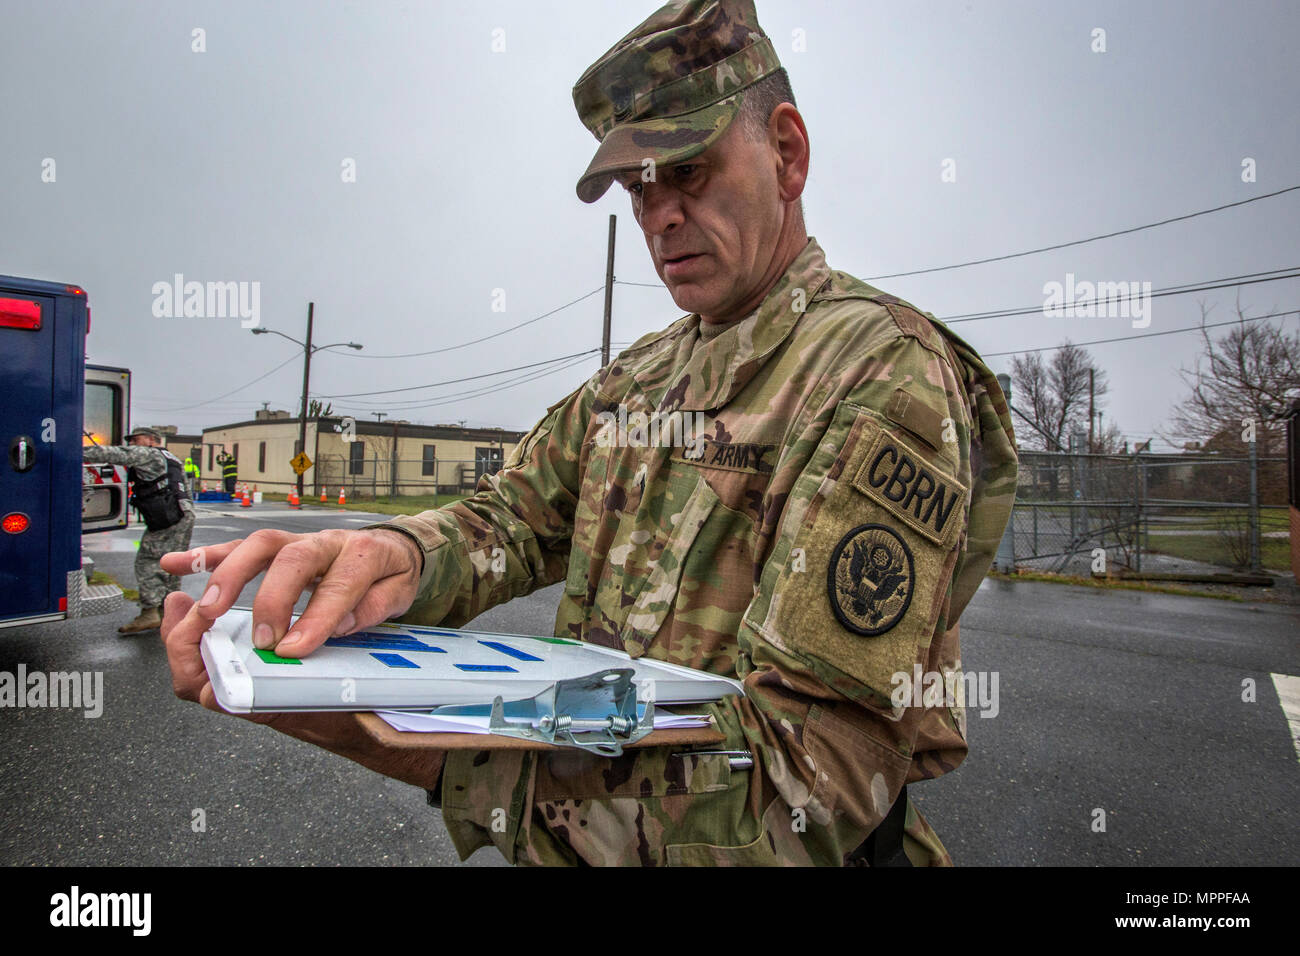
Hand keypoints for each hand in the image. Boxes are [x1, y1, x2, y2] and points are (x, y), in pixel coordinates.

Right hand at [160, 528, 422, 657]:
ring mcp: (297, 539)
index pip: (339, 586)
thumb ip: (374, 607)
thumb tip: (340, 625)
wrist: (393, 544)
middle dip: (273, 600)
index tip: (293, 650)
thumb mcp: (400, 592)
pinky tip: (177, 565)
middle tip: (261, 640)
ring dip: (230, 576)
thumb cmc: (392, 573)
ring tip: (208, 610)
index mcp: (364, 554)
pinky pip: (237, 546)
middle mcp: (326, 541)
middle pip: (294, 559)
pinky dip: (206, 554)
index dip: (316, 619)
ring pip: (259, 546)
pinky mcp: (276, 544)